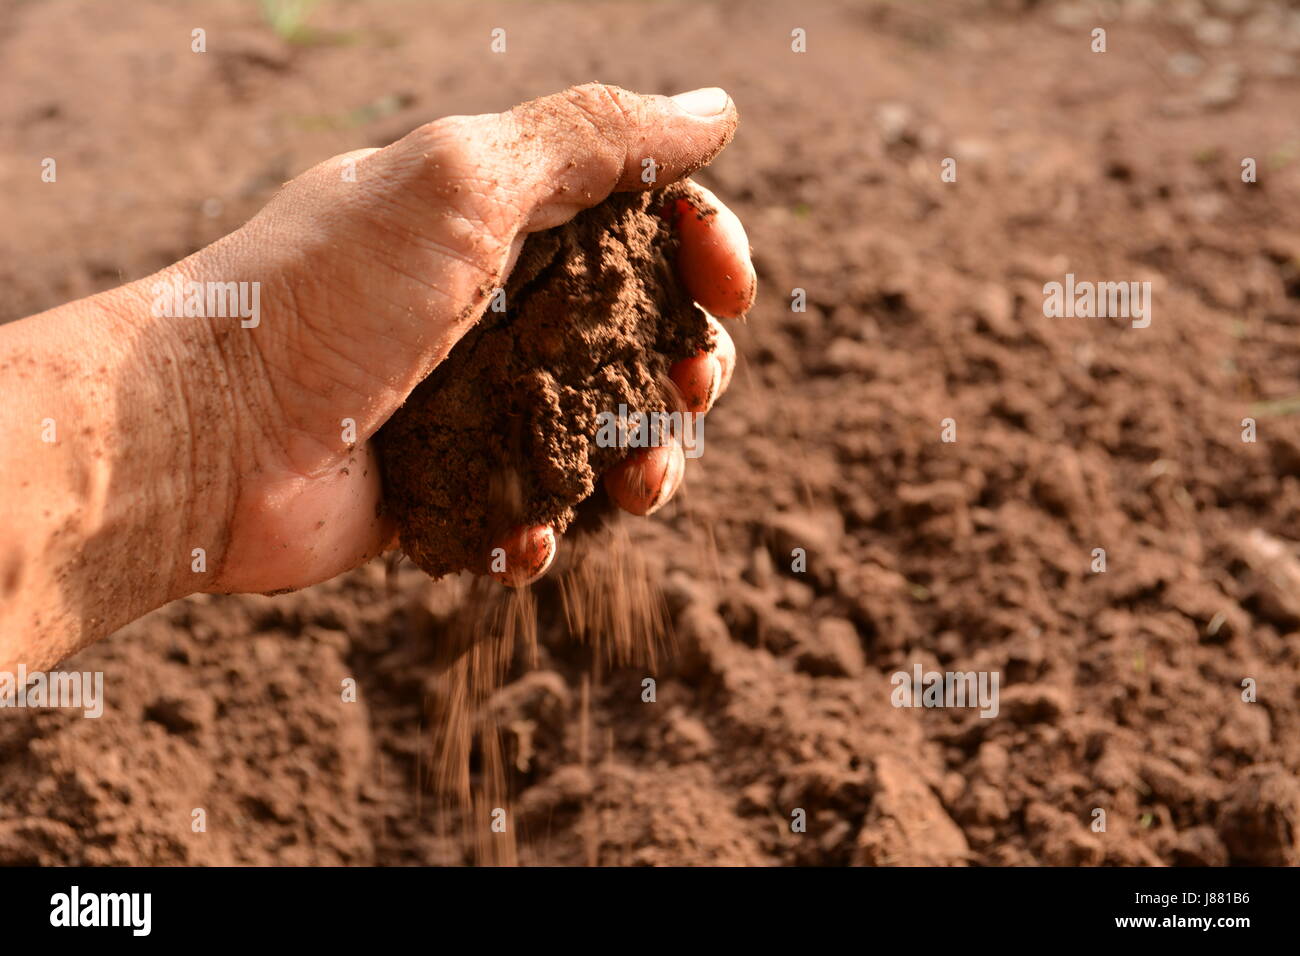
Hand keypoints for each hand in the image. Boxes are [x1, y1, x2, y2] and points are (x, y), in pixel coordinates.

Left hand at [185, 84, 754, 592]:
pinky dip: (544, 527)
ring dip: (644, 460)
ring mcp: (471, 399)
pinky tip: (524, 538)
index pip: (640, 218)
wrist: (200, 438)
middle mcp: (491, 303)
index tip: (732, 290)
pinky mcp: (447, 487)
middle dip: (688, 362)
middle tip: (690, 388)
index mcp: (498, 217)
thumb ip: (591, 139)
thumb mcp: (461, 181)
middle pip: (639, 329)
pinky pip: (530, 509)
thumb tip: (716, 109)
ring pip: (601, 430)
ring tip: (637, 487)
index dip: (704, 246)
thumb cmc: (324, 295)